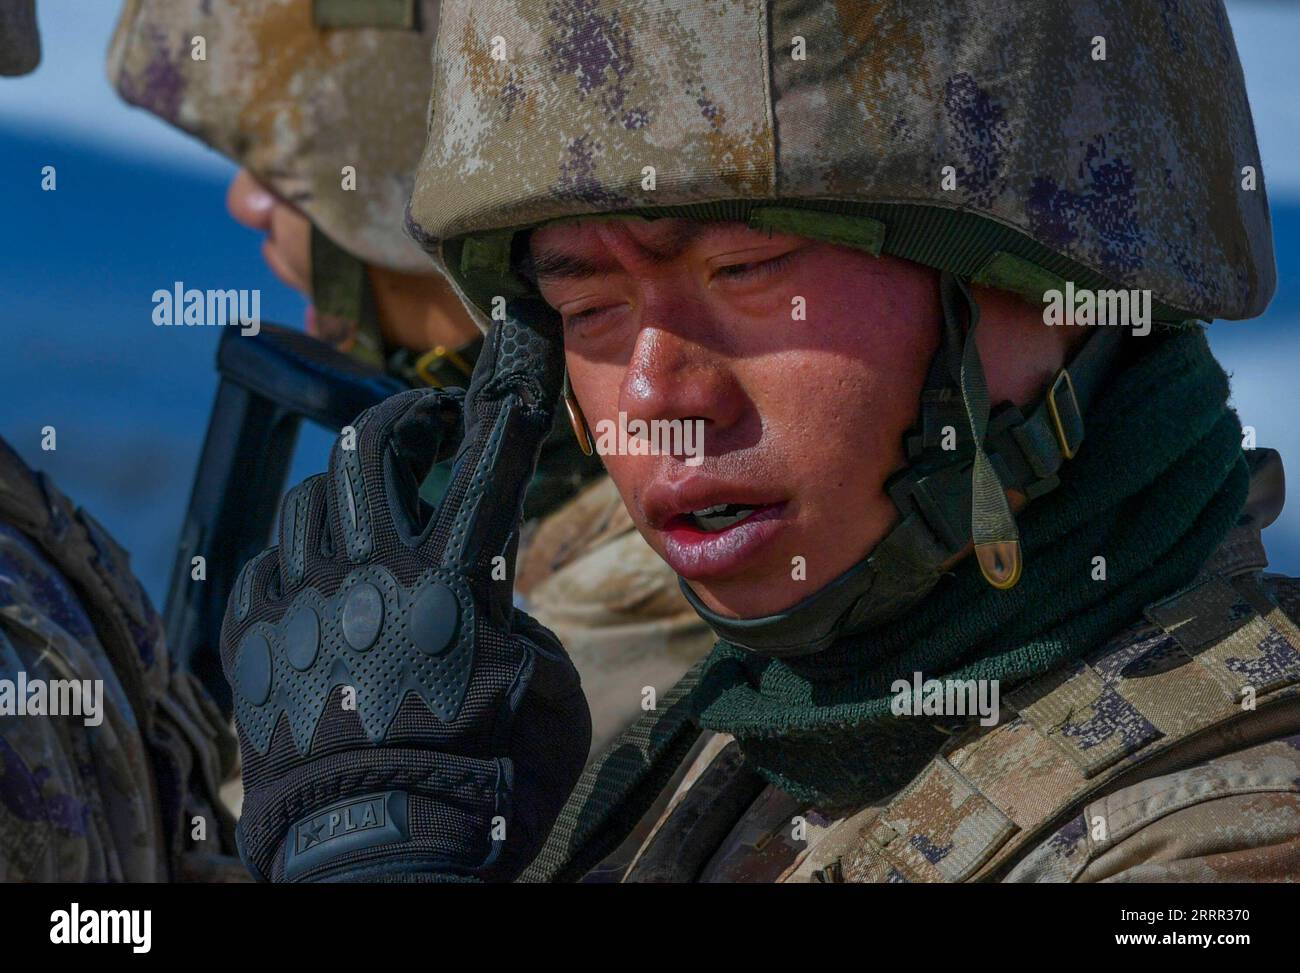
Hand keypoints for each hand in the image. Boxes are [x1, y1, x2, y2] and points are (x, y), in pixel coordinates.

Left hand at [220, 301, 590, 881]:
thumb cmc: (484, 787)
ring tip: (363, 507)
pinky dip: (291, 555)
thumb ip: (522, 627)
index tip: (511, 370)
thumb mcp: (550, 699)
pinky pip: (260, 563)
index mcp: (453, 585)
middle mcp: (371, 576)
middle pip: (368, 450)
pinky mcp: (254, 644)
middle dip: (403, 420)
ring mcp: (303, 606)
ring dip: (343, 489)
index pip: (487, 464)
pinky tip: (311, 574)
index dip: (502, 404)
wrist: (380, 861)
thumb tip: (489, 600)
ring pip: (305, 500)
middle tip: (423, 426)